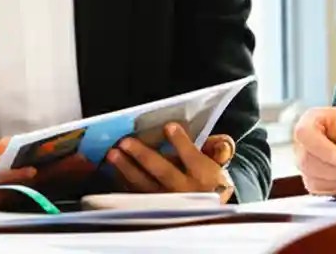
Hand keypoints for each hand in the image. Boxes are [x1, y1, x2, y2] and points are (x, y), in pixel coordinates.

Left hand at [106, 124, 237, 202]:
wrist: (208, 209)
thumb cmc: (208, 177)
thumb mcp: (219, 163)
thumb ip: (219, 148)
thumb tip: (223, 142)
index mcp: (203, 177)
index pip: (192, 158)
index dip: (181, 143)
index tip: (169, 126)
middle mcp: (184, 191)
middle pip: (163, 172)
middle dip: (144, 156)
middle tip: (126, 142)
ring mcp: (166, 201)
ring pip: (144, 185)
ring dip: (126, 168)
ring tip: (113, 154)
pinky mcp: (152, 207)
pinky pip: (135, 194)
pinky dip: (122, 181)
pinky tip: (112, 168)